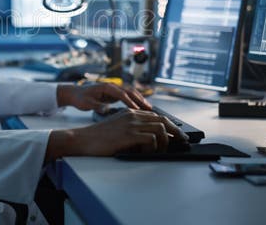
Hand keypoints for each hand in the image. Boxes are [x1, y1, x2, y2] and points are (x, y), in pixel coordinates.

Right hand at [46, 109, 188, 159]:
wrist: (82, 139)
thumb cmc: (98, 137)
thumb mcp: (117, 128)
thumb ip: (133, 128)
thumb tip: (151, 139)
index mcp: (130, 112)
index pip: (157, 116)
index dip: (170, 125)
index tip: (177, 134)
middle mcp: (132, 115)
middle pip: (163, 120)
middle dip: (176, 131)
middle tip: (183, 141)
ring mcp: (131, 124)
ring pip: (160, 129)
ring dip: (166, 141)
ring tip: (164, 150)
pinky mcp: (128, 135)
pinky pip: (151, 140)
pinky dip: (154, 148)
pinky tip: (148, 153)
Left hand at [57, 82, 151, 111]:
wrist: (76, 93)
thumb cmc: (80, 99)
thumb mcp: (86, 103)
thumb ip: (96, 106)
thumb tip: (105, 109)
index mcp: (106, 87)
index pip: (121, 94)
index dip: (130, 102)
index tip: (138, 110)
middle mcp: (112, 86)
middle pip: (130, 91)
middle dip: (140, 100)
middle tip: (150, 109)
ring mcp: (114, 89)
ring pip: (131, 93)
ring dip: (140, 100)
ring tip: (149, 109)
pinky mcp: (114, 94)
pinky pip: (128, 96)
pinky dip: (136, 101)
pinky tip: (141, 108)